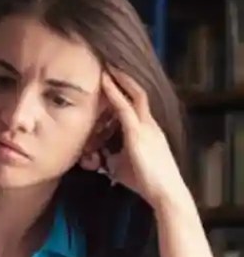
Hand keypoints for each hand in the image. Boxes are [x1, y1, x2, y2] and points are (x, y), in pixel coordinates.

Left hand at [84, 70, 187, 208]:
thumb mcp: (122, 165)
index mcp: (148, 130)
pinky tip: (104, 83)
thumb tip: (93, 157)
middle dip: (124, 78)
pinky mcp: (138, 134)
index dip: (126, 89)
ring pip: (133, 96)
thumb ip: (110, 156)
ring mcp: (146, 127)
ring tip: (106, 65)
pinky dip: (114, 94)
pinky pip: (124, 108)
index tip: (113, 77)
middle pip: (138, 93)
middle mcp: (149, 124)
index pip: (137, 103)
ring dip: (119, 80)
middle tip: (109, 63)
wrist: (165, 193)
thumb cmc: (145, 181)